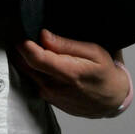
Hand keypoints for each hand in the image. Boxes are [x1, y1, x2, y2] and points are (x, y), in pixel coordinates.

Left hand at [11, 30, 128, 118]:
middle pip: (25, 65)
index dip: (25, 45)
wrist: (111, 100)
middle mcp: (55, 87)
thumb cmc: (104, 73)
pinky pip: (33, 80)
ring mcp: (49, 95)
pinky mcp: (47, 99)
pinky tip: (46, 63)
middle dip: (23, 49)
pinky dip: (34, 69)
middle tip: (30, 37)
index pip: (36, 59)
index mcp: (68, 73)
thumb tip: (44, 35)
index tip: (23, 33)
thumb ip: (67, 44)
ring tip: (40, 48)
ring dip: (28, 59)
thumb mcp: (94, 52)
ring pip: (27, 72)